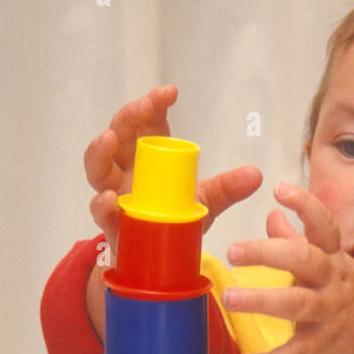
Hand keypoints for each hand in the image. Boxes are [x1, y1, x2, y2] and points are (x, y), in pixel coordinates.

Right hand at [84, 85, 262, 256]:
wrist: (161, 260)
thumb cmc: (175, 220)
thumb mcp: (205, 202)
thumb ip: (227, 189)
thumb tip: (256, 175)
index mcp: (149, 156)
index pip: (148, 122)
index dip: (154, 105)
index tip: (170, 92)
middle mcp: (126, 170)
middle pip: (119, 134)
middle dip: (128, 118)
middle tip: (144, 107)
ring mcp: (114, 194)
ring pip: (97, 167)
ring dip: (99, 151)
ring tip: (109, 138)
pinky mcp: (110, 223)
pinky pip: (99, 210)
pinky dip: (101, 203)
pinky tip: (110, 198)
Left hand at [226, 184, 353, 353]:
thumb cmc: (348, 291)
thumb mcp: (328, 261)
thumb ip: (297, 239)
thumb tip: (272, 214)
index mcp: (332, 255)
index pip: (323, 224)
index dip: (304, 205)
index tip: (279, 189)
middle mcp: (333, 280)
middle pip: (303, 260)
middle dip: (267, 253)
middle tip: (233, 251)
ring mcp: (330, 312)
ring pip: (297, 304)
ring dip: (262, 300)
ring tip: (230, 298)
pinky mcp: (325, 343)